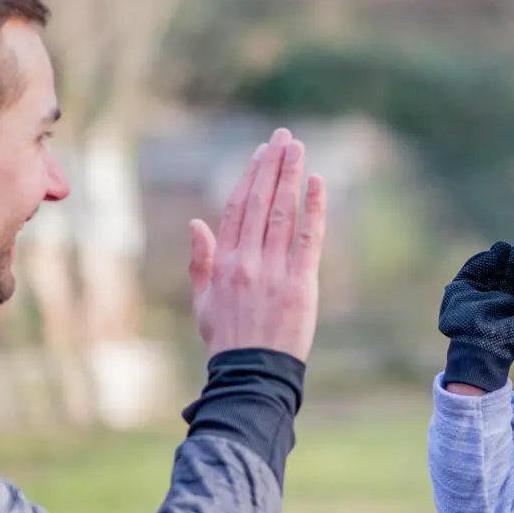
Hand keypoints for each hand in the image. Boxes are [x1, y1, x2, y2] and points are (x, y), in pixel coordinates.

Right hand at [190, 127, 326, 362]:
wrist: (250, 375)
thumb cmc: (227, 341)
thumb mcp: (202, 303)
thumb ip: (200, 262)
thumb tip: (196, 224)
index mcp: (224, 264)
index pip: (236, 209)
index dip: (249, 177)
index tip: (260, 154)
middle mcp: (247, 262)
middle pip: (260, 203)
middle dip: (272, 166)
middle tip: (283, 137)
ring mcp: (274, 272)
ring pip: (282, 213)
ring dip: (291, 177)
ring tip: (298, 149)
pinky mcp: (300, 285)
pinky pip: (308, 239)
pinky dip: (313, 209)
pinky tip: (317, 183)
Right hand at [438, 241, 513, 391]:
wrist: (478, 348)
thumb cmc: (506, 343)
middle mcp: (498, 297)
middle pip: (509, 272)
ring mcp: (480, 292)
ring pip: (492, 268)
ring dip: (500, 256)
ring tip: (507, 248)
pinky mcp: (463, 288)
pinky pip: (473, 270)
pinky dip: (483, 261)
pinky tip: (494, 254)